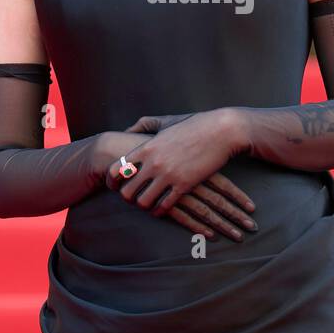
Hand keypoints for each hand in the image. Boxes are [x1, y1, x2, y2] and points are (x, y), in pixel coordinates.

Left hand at [108, 109, 244, 214]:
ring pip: (143, 202)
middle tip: (132, 198)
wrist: (221, 130)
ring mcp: (169, 175)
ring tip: (146, 204)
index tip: (115, 185)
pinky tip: (161, 209)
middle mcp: (153, 163)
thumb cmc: (194, 124)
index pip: (115, 170)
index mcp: (146, 147)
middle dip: (126, 197)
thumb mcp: (166, 121)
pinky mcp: (184, 185)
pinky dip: (159, 211)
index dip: (111, 181)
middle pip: (126, 191)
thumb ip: (144, 125)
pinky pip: (164, 206)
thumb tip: (127, 130)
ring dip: (143, 206)